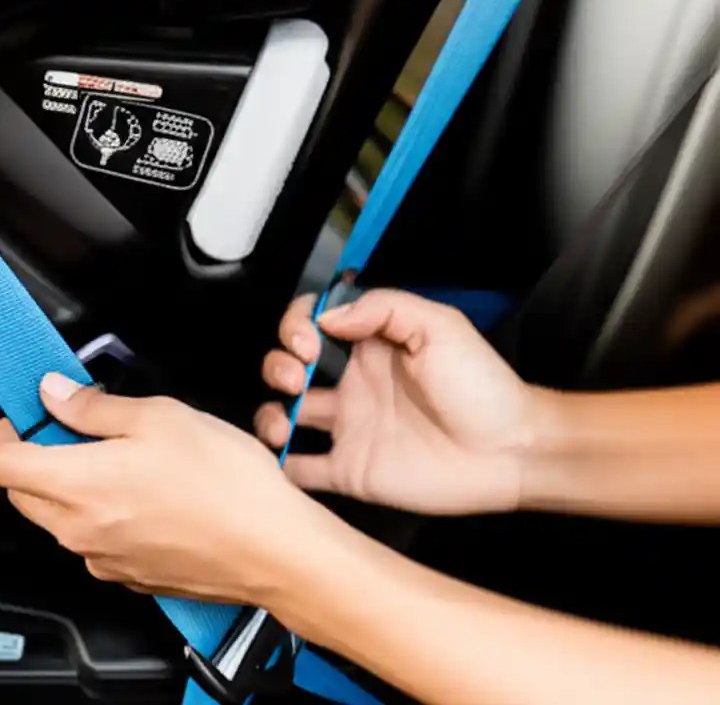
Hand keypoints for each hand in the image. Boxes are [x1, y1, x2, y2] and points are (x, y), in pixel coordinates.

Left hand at [0, 374, 354, 605]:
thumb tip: (54, 393)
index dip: (4, 432)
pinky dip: (103, 515)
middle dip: (36, 456)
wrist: (275, 550)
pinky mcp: (127, 576)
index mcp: (77, 484)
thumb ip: (94, 406)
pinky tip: (147, 494)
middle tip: (78, 429)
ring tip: (124, 460)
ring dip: (71, 486)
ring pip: (57, 517)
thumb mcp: (160, 416)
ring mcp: (102, 558)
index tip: (28, 415)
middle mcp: (79, 529)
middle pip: (21, 492)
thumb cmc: (227, 485)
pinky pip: (93, 540)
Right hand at [255, 289, 549, 514]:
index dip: (297, 326)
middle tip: (297, 375)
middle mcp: (354, 386)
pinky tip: (278, 457)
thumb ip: (384, 308)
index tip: (309, 341)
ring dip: (269, 414)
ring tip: (282, 421)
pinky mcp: (351, 471)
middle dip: (277, 365)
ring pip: (285, 417)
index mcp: (371, 348)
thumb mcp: (440, 326)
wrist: (510, 451)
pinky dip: (280, 467)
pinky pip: (303, 470)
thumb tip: (328, 319)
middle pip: (289, 368)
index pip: (315, 325)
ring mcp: (350, 429)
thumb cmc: (482, 386)